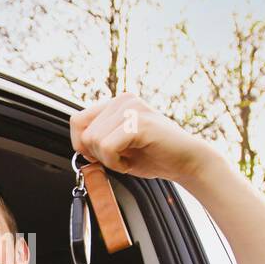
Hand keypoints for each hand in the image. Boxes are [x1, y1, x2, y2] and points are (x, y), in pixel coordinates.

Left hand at [69, 93, 213, 184]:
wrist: (187, 162)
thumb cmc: (155, 156)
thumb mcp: (119, 146)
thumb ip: (98, 141)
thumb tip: (77, 146)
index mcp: (117, 103)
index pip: (77, 120)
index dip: (82, 144)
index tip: (100, 157)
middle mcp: (123, 100)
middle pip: (84, 133)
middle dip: (98, 155)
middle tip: (122, 159)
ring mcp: (131, 108)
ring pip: (93, 141)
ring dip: (108, 160)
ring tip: (129, 159)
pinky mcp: (138, 122)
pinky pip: (107, 147)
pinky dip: (116, 163)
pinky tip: (131, 163)